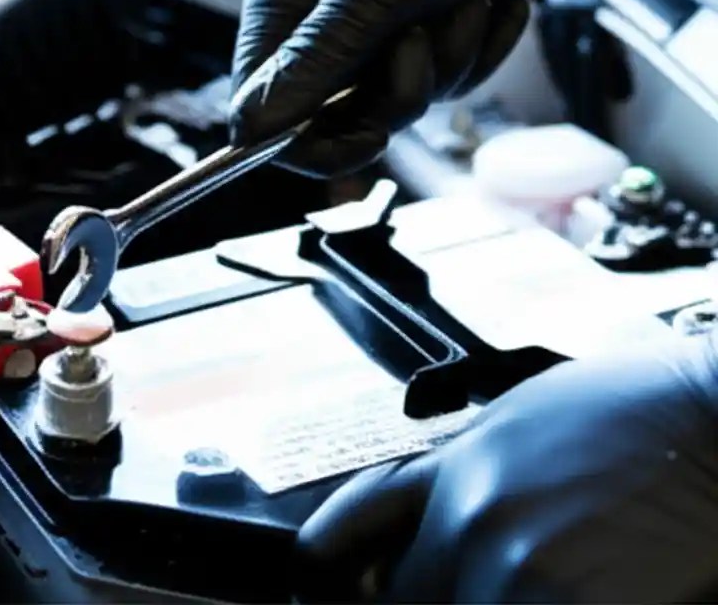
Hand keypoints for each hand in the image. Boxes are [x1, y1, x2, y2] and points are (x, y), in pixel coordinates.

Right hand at [231, 0, 552, 176]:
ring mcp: (369, 32)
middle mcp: (316, 26)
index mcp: (282, 7)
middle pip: (339, 117)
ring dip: (452, 59)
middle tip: (424, 38)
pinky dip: (480, 47)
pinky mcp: (418, 30)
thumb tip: (253, 127)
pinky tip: (493, 0)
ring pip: (401, 100)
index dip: (309, 142)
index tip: (369, 138)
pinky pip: (446, 80)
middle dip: (401, 89)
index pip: (262, 110)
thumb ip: (318, 56)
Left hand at [297, 331, 717, 602]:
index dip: (320, 576)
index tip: (319, 593)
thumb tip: (426, 526)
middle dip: (423, 602)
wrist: (716, 417)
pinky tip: (581, 592)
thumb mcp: (519, 422)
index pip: (338, 531)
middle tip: (471, 586)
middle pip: (399, 599)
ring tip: (540, 581)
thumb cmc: (639, 412)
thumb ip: (461, 476)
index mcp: (450, 466)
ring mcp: (512, 563)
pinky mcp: (564, 601)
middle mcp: (467, 515)